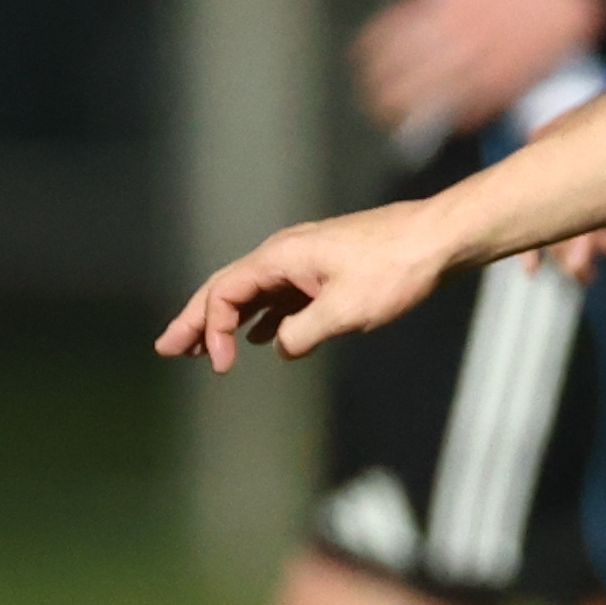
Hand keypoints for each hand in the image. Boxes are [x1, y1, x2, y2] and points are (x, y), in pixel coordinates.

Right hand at [157, 200, 469, 372]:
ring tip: (207, 350)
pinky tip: (264, 338)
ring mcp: (306, 260)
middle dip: (197, 319)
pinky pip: (283, 294)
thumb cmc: (395, 269)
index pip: (226, 292)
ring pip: (256, 292)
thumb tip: (282, 347)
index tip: (219, 364)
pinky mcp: (328, 269)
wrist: (437, 240)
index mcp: (281, 256)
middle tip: (167, 348)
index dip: (211, 329)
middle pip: (228, 287)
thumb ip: (303, 332)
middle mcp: (286, 252)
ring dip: (230, 321)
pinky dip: (267, 316)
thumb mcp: (346, 310)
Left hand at [354, 0, 605, 142]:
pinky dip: (452, 119)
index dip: (370, 52)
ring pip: (432, 99)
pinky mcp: (506, 86)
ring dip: (406, 111)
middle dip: (380, 87)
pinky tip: (440, 119)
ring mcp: (481, 68)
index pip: (390, 38)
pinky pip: (471, 111)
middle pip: (404, 75)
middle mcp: (457, 42)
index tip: (362, 58)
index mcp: (443, 9)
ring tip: (390, 117)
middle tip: (369, 93)